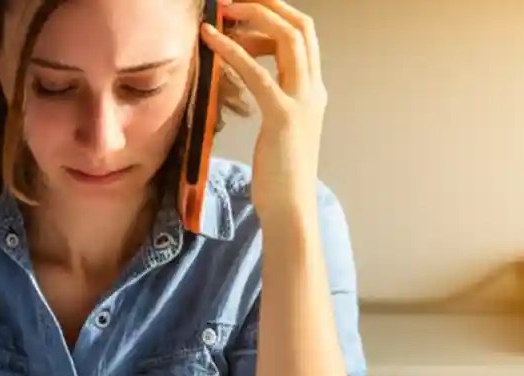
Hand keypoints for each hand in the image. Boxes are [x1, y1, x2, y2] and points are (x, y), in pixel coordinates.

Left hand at [201, 0, 325, 227]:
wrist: (291, 208)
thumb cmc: (280, 176)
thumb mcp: (280, 129)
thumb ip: (274, 101)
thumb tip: (249, 78)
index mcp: (314, 92)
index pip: (304, 36)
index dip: (278, 14)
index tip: (248, 7)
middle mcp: (314, 90)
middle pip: (301, 27)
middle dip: (269, 4)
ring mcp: (302, 102)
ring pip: (287, 39)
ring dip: (253, 16)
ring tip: (222, 10)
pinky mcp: (282, 117)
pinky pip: (256, 73)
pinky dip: (231, 50)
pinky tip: (209, 39)